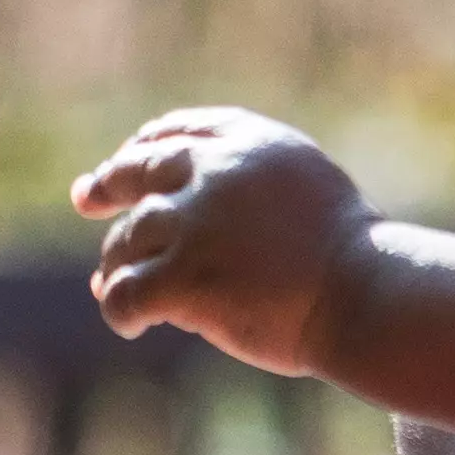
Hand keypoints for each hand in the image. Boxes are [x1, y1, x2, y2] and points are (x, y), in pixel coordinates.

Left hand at [77, 110, 377, 377]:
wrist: (367, 297)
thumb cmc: (348, 256)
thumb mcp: (305, 188)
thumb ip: (246, 181)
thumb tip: (175, 201)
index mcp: (250, 144)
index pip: (182, 131)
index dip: (148, 144)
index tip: (132, 154)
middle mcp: (215, 174)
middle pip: (139, 172)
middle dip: (108, 184)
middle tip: (87, 196)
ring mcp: (195, 225)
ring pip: (126, 241)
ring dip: (117, 264)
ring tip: (116, 286)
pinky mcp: (185, 278)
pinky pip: (125, 293)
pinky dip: (119, 309)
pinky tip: (128, 323)